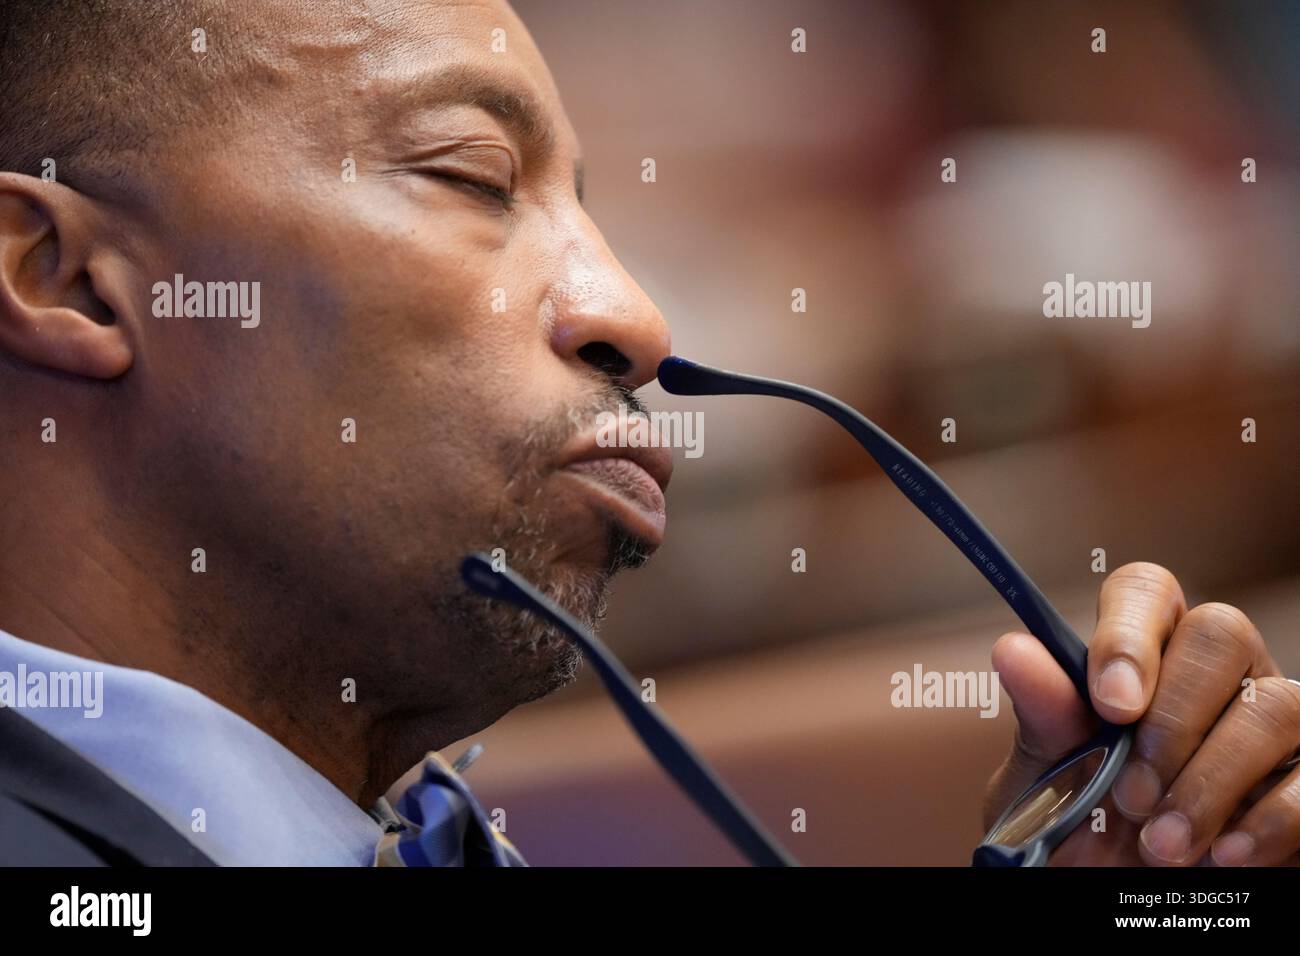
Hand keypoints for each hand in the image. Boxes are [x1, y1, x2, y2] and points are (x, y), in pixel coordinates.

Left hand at [983, 562, 1299, 865]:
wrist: (1111, 892)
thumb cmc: (1081, 823)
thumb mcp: (1047, 778)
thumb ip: (1044, 717)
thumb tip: (1014, 650)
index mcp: (1146, 652)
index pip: (1146, 591)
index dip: (1129, 633)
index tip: (1110, 704)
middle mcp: (1218, 672)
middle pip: (1221, 633)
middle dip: (1172, 720)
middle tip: (1130, 795)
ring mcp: (1273, 721)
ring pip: (1276, 706)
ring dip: (1212, 782)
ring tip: (1162, 843)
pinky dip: (1270, 821)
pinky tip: (1223, 855)